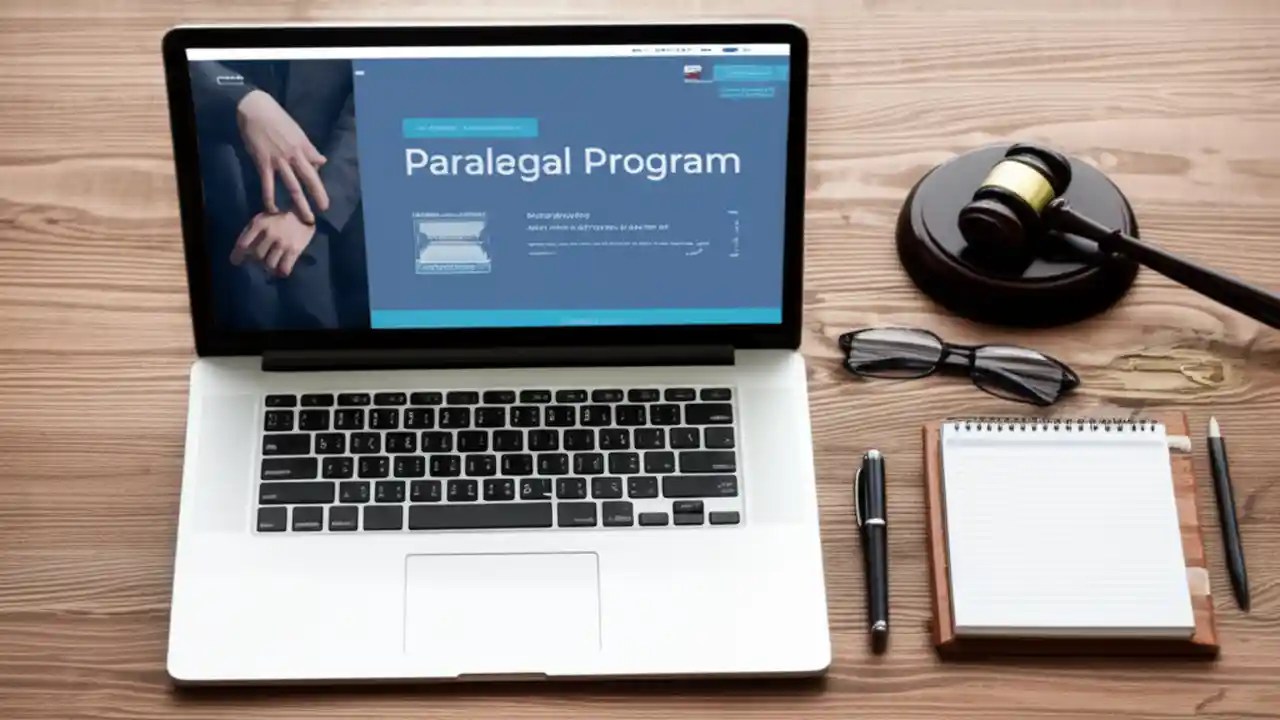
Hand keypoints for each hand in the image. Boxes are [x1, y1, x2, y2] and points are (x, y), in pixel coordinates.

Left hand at [231, 211, 316, 277]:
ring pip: (269, 264)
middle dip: (255, 261)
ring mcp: (283, 243)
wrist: (304, 215)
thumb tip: (241, 250)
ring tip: (270, 264)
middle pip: (256, 256)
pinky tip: (280, 270)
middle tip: (258, 261)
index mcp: (259, 224)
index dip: (237, 256)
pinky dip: (281, 272)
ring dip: (268, 267)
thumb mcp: (263, 218)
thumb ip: (251, 231)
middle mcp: (270, 234)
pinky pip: (284, 269)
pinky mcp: (295, 251)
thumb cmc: (280, 218)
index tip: (236, 262)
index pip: (243, 244)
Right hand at [235, 89, 329, 223]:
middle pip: (309, 180)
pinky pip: (268, 185)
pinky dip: (270, 199)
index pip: (316, 170)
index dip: (321, 186)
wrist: (255, 110)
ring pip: (292, 186)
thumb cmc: (277, 119)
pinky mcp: (263, 163)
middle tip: (323, 211)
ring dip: (300, 203)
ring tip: (306, 218)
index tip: (325, 201)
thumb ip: (310, 149)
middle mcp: (294, 156)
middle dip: (318, 197)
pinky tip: (273, 210)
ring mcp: (279, 161)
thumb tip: (322, 162)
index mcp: (304, 148)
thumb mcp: (298, 132)